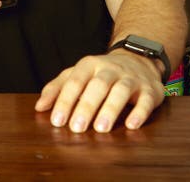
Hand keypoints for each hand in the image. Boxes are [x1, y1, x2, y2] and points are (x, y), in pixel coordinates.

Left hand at [34, 50, 164, 132]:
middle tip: (76, 128)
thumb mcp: (77, 74)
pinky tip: (131, 125)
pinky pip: (146, 100)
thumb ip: (57, 88)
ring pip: (121, 91)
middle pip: (97, 85)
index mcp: (89, 65)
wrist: (139, 60)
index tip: (56, 121)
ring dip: (110, 110)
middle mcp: (110, 69)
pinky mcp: (150, 89)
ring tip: (101, 129)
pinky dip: (139, 112)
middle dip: (86, 107)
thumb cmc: (101, 73)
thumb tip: (39, 107)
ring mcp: (131, 78)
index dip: (65, 101)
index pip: (75, 81)